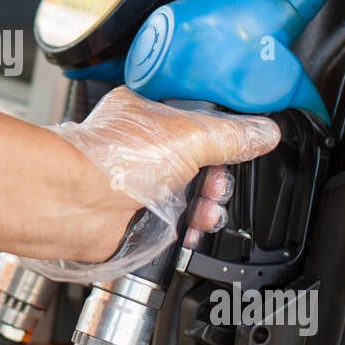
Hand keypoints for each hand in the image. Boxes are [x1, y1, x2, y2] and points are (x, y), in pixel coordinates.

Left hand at [29, 87, 281, 281]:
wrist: (78, 203)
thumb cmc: (114, 158)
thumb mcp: (190, 135)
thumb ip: (233, 135)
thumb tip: (265, 133)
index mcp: (146, 113)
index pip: (196, 121)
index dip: (221, 139)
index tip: (237, 152)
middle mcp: (138, 147)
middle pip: (197, 163)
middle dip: (216, 180)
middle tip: (217, 187)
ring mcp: (135, 183)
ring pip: (187, 196)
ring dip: (206, 207)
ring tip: (206, 212)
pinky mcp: (134, 216)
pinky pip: (173, 224)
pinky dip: (188, 230)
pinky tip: (192, 230)